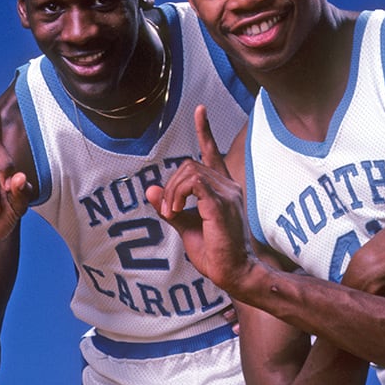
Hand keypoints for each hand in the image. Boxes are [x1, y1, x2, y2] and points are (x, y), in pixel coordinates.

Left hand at [146, 106, 256, 292]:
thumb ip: (171, 207)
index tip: (200, 110)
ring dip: (172, 192)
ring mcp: (227, 194)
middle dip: (170, 186)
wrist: (234, 274)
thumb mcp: (187, 227)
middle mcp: (229, 187)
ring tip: (171, 214)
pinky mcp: (221, 205)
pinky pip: (194, 184)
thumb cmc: (215, 253)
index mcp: (223, 189)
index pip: (212, 153)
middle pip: (190, 165)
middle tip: (167, 212)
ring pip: (189, 172)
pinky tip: (176, 212)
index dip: (205, 130)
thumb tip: (150, 190)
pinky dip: (178, 195)